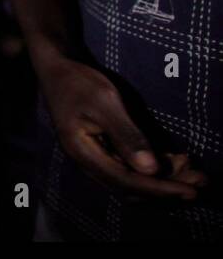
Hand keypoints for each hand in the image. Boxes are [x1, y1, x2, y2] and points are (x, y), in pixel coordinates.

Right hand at [38, 56, 205, 200]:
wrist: (57, 69)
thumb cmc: (78, 81)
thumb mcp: (104, 103)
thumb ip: (126, 136)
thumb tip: (150, 168)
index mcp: (83, 153)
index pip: (126, 181)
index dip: (160, 189)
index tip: (190, 190)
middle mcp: (88, 161)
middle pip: (131, 188)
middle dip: (166, 188)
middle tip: (200, 182)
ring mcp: (94, 156)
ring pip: (132, 180)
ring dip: (162, 180)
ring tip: (193, 172)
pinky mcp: (102, 149)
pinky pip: (129, 168)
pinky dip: (153, 168)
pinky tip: (174, 160)